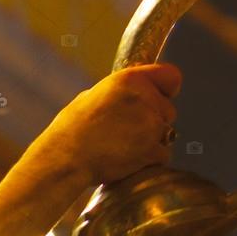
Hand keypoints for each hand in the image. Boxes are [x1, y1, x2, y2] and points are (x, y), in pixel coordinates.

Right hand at [30, 63, 180, 188]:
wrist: (64, 159)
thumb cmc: (72, 128)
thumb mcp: (94, 95)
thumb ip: (122, 91)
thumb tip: (133, 91)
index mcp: (131, 79)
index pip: (172, 76)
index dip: (168, 89)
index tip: (163, 96)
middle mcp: (145, 98)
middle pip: (169, 110)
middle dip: (155, 120)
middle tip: (131, 131)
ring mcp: (150, 125)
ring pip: (167, 133)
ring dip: (153, 141)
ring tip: (126, 146)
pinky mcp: (150, 149)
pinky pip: (163, 154)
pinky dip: (151, 160)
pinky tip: (130, 160)